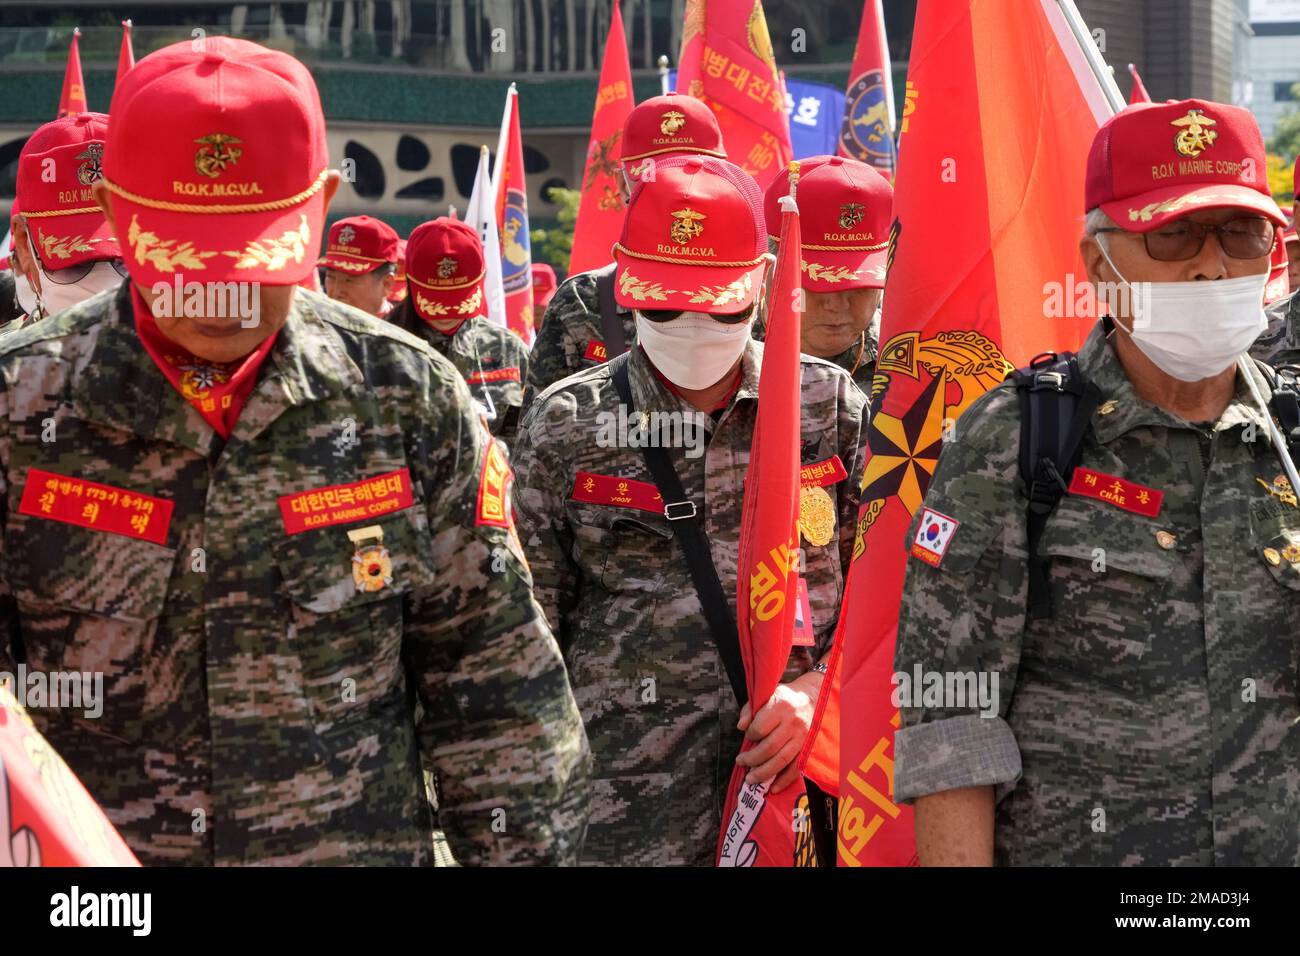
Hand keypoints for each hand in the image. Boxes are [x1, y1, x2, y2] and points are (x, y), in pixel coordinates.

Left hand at [734, 670, 823, 793]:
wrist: (813, 698)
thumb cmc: (785, 699)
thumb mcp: (766, 696)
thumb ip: (750, 710)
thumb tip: (740, 727)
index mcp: (781, 707)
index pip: (760, 727)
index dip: (750, 735)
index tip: (748, 737)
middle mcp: (793, 723)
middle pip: (769, 747)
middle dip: (752, 759)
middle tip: (741, 762)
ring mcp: (803, 737)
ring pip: (782, 760)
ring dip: (764, 773)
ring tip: (751, 778)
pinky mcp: (808, 748)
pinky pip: (797, 768)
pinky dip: (784, 780)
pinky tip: (773, 787)